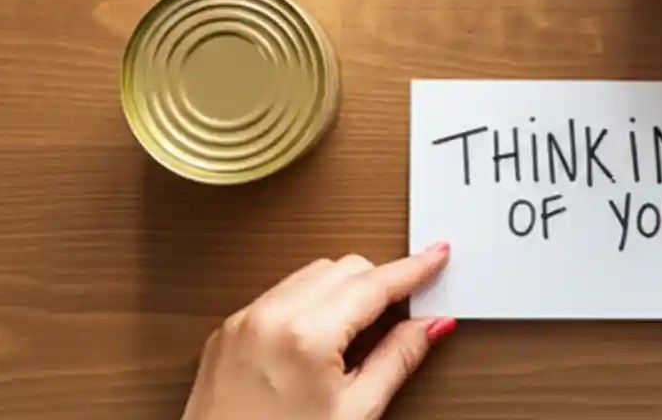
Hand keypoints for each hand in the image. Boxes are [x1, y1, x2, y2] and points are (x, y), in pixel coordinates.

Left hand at [181, 243, 454, 419]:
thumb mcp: (355, 413)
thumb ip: (397, 359)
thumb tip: (429, 326)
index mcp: (305, 335)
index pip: (375, 283)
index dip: (414, 269)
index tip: (435, 258)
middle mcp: (268, 317)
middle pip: (344, 267)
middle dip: (379, 282)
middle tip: (407, 308)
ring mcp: (242, 322)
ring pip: (310, 274)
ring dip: (343, 290)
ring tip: (361, 333)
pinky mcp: (227, 333)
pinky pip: (279, 294)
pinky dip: (309, 303)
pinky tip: (321, 338)